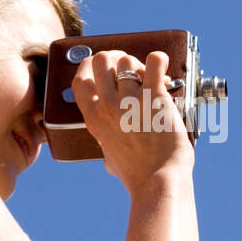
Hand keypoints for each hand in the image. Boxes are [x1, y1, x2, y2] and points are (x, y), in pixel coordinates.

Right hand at [71, 49, 193, 193]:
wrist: (158, 181)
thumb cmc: (138, 175)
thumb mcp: (110, 157)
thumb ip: (108, 145)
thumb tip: (108, 156)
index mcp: (94, 119)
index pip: (80, 79)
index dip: (89, 66)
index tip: (101, 65)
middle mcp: (107, 106)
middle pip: (101, 60)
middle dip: (116, 59)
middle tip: (131, 70)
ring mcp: (129, 100)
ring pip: (128, 60)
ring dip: (140, 65)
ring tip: (151, 79)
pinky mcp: (154, 97)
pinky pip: (154, 61)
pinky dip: (159, 60)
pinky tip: (162, 67)